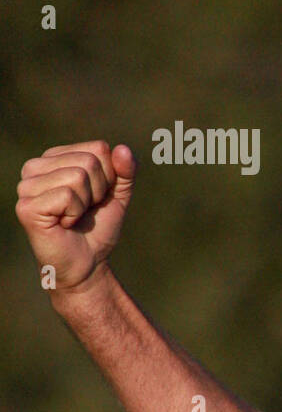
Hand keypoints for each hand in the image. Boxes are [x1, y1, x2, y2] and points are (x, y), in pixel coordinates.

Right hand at [15, 141, 135, 293]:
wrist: (88, 263)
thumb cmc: (97, 227)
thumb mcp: (117, 194)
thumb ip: (125, 170)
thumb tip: (122, 148)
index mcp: (54, 158)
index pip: (98, 148)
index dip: (109, 177)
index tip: (95, 197)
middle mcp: (35, 167)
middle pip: (90, 160)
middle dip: (99, 190)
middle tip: (85, 210)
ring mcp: (26, 186)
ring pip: (78, 176)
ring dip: (86, 203)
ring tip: (73, 217)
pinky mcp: (26, 206)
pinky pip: (67, 195)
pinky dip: (75, 213)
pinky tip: (64, 224)